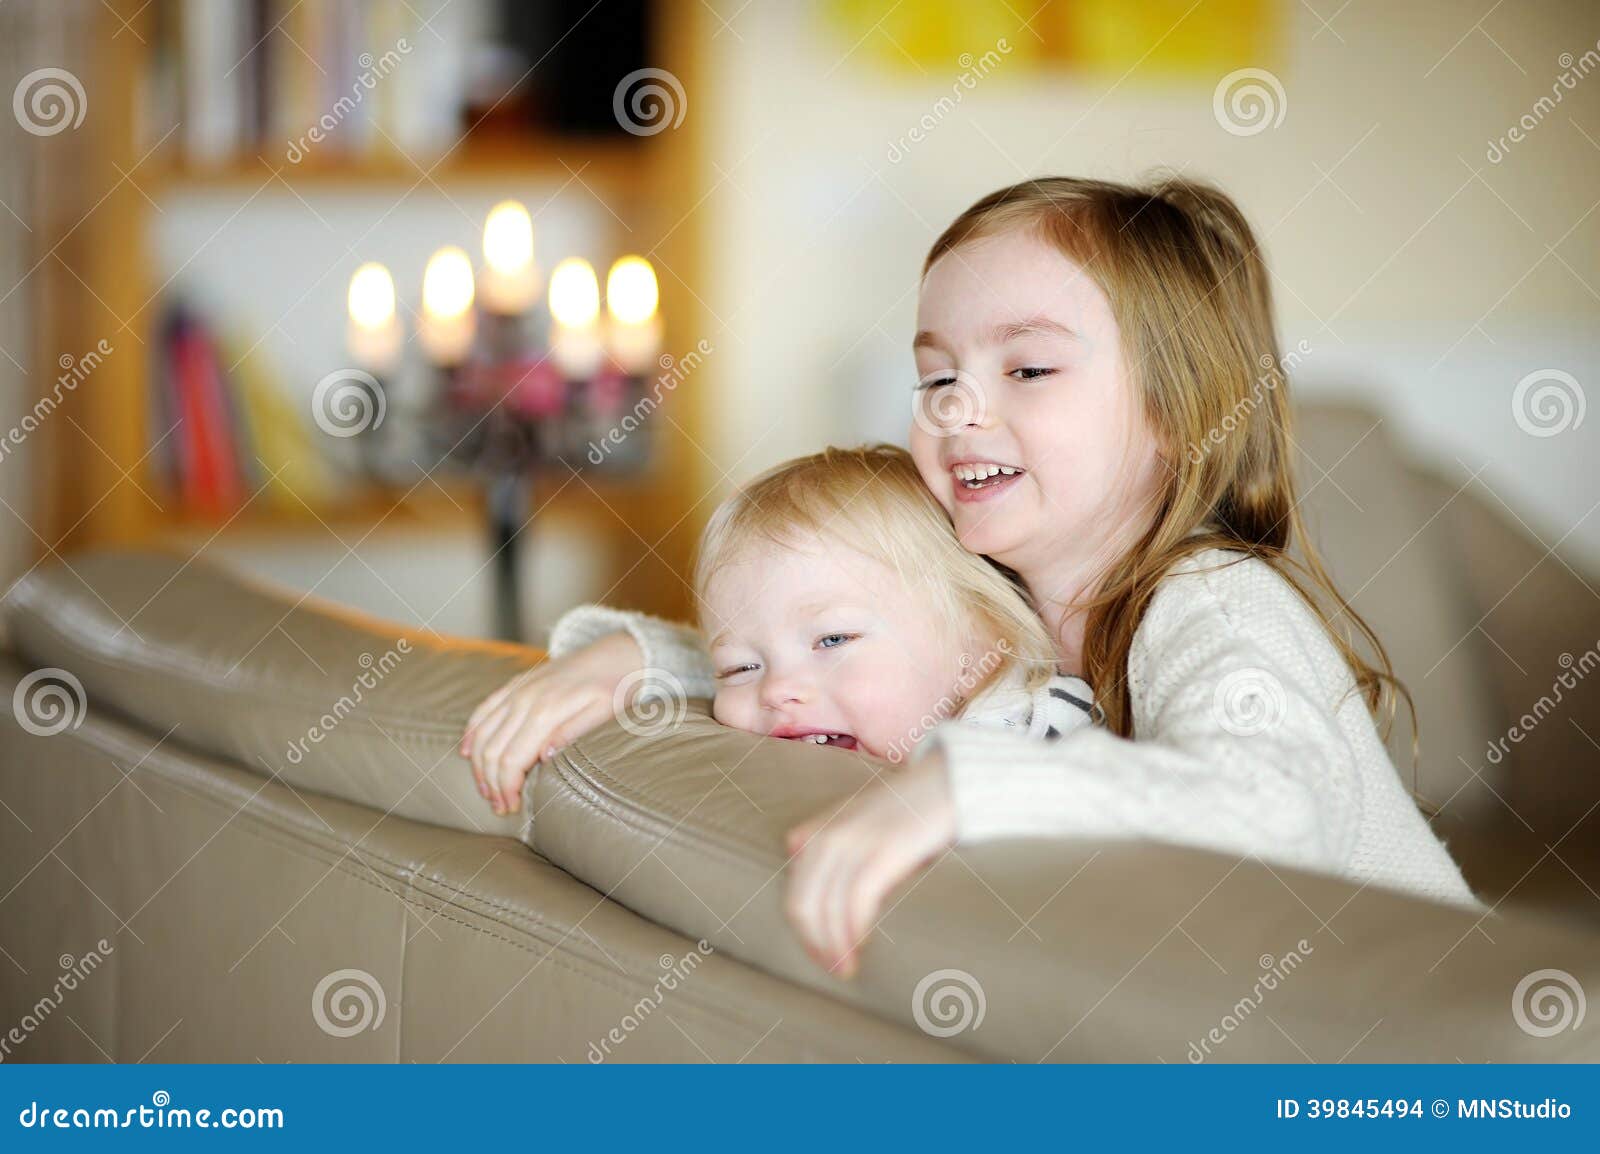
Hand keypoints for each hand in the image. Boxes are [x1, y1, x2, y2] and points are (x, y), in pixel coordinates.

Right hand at [460, 631, 642, 815]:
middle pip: (491, 751)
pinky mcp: (515, 684)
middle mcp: (524, 700)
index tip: (511, 807)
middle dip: (491, 784)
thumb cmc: (615, 687)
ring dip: (479, 766)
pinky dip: (472, 733)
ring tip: (487, 790)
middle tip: (500, 806)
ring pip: (481, 733)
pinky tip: (468, 753)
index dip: (506, 788)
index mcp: (546, 712)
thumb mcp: (603, 713)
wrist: (616, 653)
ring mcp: (516, 690)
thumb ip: (571, 734)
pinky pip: (483, 709)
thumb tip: (543, 757)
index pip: (511, 760)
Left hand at [783, 753, 957, 978]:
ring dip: (835, 946)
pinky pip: (856, 901)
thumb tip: (820, 894)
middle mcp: (828, 835)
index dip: (804, 931)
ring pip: (826, 907)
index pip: (795, 892)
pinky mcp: (882, 851)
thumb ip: (834, 849)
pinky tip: (862, 947)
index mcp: (818, 831)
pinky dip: (855, 930)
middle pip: (803, 903)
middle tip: (835, 970)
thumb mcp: (861, 825)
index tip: (822, 955)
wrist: (950, 781)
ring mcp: (852, 842)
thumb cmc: (910, 812)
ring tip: (847, 968)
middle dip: (814, 944)